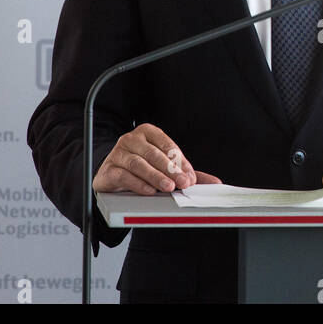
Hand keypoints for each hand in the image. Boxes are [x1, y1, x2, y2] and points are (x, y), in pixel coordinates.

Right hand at [93, 122, 221, 193]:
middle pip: (153, 154)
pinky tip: (149, 191)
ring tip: (168, 187)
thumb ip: (188, 173)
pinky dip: (137, 183)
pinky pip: (123, 175)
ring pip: (138, 163)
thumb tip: (215, 183)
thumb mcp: (166, 168)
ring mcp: (117, 153)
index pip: (167, 145)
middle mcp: (131, 139)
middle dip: (171, 170)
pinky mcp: (107, 170)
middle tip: (184, 183)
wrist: (112, 176)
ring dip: (155, 176)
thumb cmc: (143, 168)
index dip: (180, 162)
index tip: (191, 178)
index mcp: (148, 132)